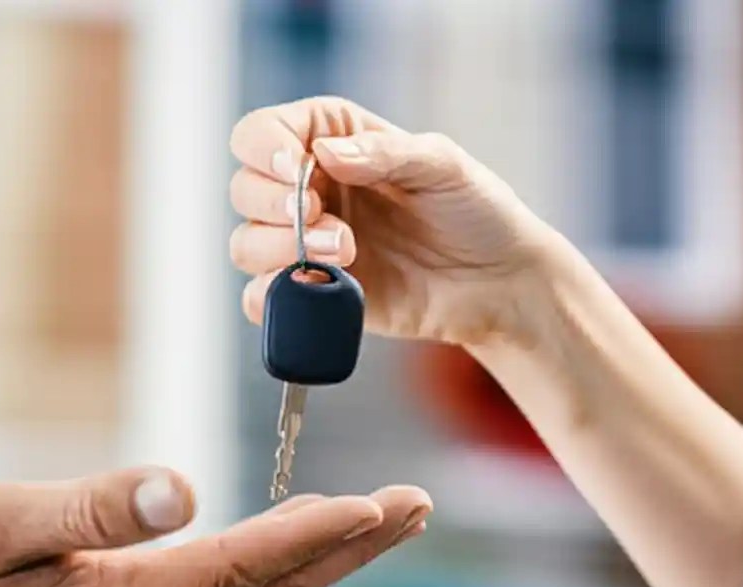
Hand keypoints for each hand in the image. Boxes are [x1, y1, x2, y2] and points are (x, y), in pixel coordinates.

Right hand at [0, 468, 430, 586]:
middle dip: (353, 548)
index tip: (381, 504)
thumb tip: (180, 489)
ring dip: (330, 555)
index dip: (316, 534)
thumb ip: (88, 507)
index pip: (243, 566)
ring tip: (386, 518)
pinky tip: (305, 534)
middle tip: (418, 507)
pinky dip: (283, 557)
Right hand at [228, 96, 564, 346]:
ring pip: (245, 243)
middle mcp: (310, 189)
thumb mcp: (443, 165)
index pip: (262, 131)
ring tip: (345, 254)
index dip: (264, 148)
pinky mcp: (313, 293)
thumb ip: (384, 154)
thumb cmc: (478, 213)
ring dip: (279, 250)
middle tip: (327, 221)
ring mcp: (307, 243)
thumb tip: (324, 154)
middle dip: (275, 205)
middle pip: (243, 188)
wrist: (499, 283)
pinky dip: (273, 297)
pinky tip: (317, 289)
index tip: (295, 170)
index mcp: (334, 141)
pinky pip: (261, 299)